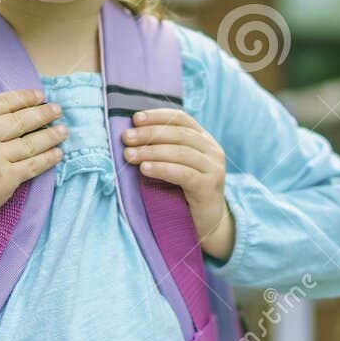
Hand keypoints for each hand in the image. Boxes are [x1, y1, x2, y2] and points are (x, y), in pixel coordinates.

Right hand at [0, 88, 65, 277]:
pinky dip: (49, 158)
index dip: (25, 97)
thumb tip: (15, 110)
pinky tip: (57, 153)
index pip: (3, 102)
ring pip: (32, 142)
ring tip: (63, 130)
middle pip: (21, 120)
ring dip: (52, 135)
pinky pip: (34, 164)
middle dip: (43, 113)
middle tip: (57, 109)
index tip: (40, 96)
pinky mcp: (5, 179)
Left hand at [121, 108, 234, 261]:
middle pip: (179, 134)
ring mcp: (214, 168)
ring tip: (129, 155)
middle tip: (126, 138)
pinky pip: (183, 173)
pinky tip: (144, 169)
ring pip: (180, 152)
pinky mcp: (209, 186)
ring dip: (151, 152)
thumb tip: (131, 133)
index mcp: (204, 139)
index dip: (157, 116)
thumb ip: (163, 148)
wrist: (206, 224)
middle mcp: (212, 150)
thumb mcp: (175, 165)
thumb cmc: (184, 193)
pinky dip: (162, 169)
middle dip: (149, 134)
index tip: (135, 119)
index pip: (181, 119)